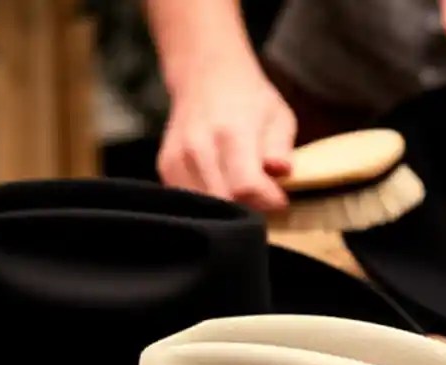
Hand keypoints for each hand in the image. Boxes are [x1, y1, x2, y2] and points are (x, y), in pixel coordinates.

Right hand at [157, 59, 296, 211]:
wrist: (205, 74)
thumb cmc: (249, 98)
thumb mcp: (278, 117)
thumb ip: (280, 148)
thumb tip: (280, 171)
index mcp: (232, 132)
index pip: (245, 187)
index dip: (266, 200)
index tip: (279, 197)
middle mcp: (199, 146)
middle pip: (225, 203)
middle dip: (250, 208)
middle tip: (263, 197)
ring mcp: (177, 157)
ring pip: (205, 208)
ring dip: (228, 209)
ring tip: (242, 189)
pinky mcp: (165, 166)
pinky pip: (189, 199)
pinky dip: (209, 202)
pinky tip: (222, 185)